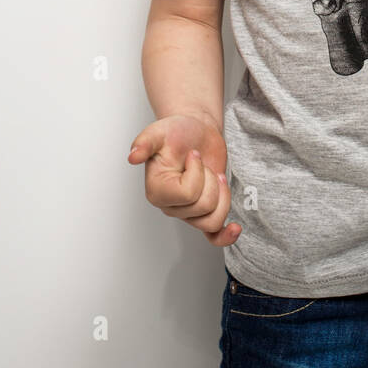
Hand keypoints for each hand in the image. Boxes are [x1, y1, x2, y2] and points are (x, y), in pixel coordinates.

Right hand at [127, 114, 241, 247]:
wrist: (197, 131)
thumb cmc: (177, 132)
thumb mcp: (159, 131)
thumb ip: (144, 142)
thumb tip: (133, 157)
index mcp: (157, 191)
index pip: (188, 194)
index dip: (197, 171)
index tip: (193, 155)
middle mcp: (170, 206)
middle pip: (204, 206)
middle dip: (210, 179)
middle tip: (202, 163)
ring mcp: (188, 212)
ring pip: (213, 221)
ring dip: (222, 194)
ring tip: (214, 175)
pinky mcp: (204, 212)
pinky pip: (214, 235)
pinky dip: (225, 236)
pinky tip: (235, 229)